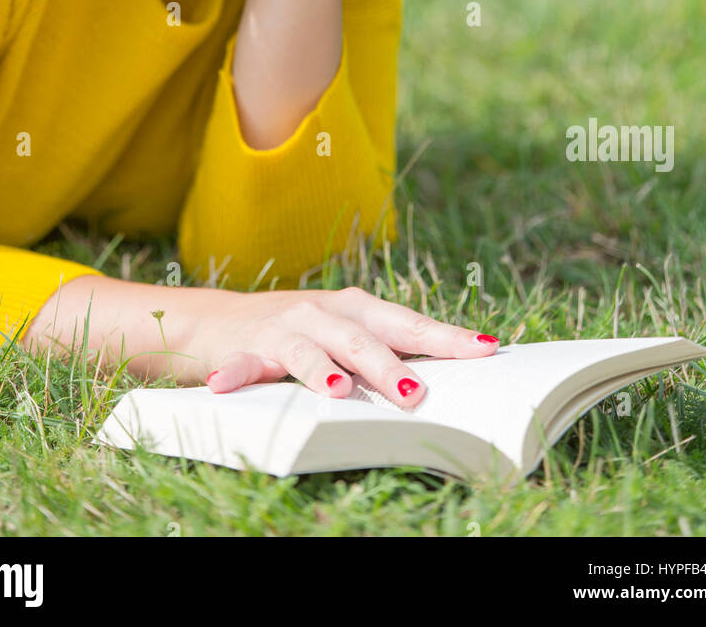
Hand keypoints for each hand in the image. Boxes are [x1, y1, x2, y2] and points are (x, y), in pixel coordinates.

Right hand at [193, 285, 498, 407]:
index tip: (484, 347)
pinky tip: (229, 384)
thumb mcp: (345, 334)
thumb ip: (386, 350)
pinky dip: (237, 374)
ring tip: (336, 390)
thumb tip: (446, 376)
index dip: (444, 337)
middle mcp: (323, 314)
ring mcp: (283, 330)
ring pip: (308, 352)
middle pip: (361, 341)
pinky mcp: (246, 350)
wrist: (221, 320)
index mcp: (355, 309)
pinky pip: (243, 365)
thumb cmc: (302, 332)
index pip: (407, 324)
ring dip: (321, 370)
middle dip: (388, 369)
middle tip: (414, 395)